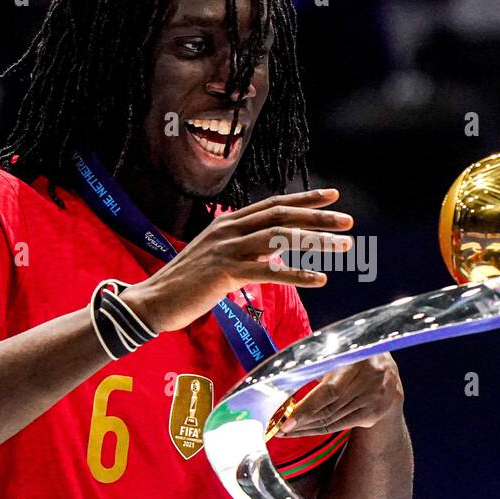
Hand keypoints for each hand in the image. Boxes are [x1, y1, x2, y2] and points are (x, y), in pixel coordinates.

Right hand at [119, 189, 352, 333]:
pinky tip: (319, 279)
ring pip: (280, 239)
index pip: (274, 204)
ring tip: (344, 246)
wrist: (151, 300)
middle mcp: (229, 229)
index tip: (332, 197)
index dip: (305, 200)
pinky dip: (296, 274)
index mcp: (228, 222)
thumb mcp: (218, 258)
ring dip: (315, 241)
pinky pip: (268, 271)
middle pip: (282, 216)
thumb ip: (246, 251)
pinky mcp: (224, 273)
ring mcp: (226, 249)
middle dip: (317, 217)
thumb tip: (273, 253)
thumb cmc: (186, 284)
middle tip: (347, 221)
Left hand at [280, 353, 402, 436]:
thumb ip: (318, 363)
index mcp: (356, 362)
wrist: (389, 371)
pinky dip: (319, 428)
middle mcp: (368, 383)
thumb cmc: (354, 358)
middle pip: (329, 409)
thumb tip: (284, 378)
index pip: (329, 392)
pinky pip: (340, 425)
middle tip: (278, 428)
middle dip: (301, 421)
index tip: (287, 421)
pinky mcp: (373, 414)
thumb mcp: (340, 353)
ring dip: (307, 427)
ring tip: (287, 431)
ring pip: (333, 420)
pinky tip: (305, 428)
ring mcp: (373, 401)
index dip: (307, 408)